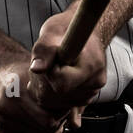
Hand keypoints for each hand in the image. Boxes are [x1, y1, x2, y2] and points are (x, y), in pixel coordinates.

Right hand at [0, 50, 68, 132]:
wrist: (0, 72)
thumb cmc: (24, 71)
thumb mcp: (43, 75)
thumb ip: (60, 98)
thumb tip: (76, 124)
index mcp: (13, 92)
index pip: (47, 120)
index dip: (62, 114)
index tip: (65, 106)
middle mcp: (4, 108)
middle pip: (43, 130)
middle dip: (57, 123)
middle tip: (60, 111)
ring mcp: (1, 120)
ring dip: (49, 129)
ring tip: (50, 113)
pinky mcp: (0, 130)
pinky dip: (38, 132)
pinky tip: (38, 119)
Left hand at [28, 10, 107, 126]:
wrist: (83, 30)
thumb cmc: (66, 28)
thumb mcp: (51, 33)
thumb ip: (44, 51)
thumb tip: (36, 68)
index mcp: (90, 65)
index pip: (61, 84)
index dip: (50, 73)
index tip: (52, 59)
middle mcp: (96, 81)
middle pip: (60, 97)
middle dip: (46, 83)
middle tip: (47, 64)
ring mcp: (94, 90)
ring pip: (62, 103)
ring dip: (51, 90)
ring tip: (54, 69)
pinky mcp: (89, 95)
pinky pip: (66, 104)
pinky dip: (57, 95)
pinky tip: (57, 79)